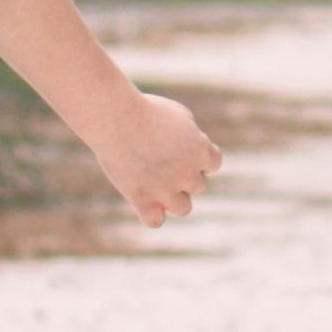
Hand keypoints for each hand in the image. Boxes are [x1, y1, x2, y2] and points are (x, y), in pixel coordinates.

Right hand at [97, 92, 218, 227]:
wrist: (118, 118)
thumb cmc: (146, 109)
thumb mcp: (178, 114)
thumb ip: (190, 135)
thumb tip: (191, 149)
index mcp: (201, 151)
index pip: (213, 163)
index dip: (198, 156)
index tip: (178, 146)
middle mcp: (188, 174)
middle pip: (198, 185)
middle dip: (184, 175)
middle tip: (159, 158)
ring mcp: (166, 190)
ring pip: (183, 208)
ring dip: (174, 199)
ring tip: (155, 183)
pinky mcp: (143, 200)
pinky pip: (156, 221)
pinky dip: (152, 215)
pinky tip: (142, 200)